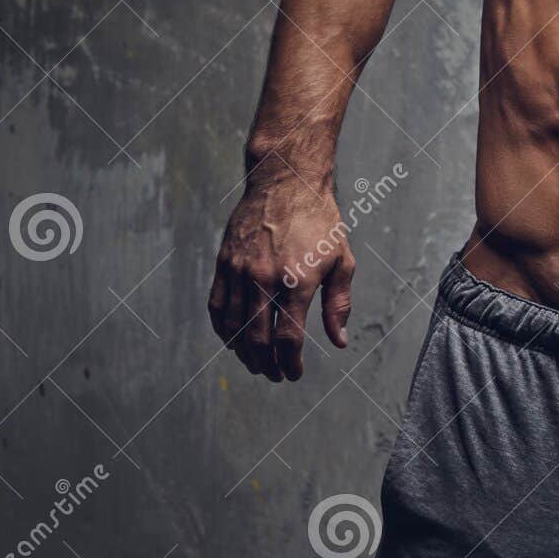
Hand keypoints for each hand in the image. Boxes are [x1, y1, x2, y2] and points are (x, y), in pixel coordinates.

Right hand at [208, 181, 354, 381]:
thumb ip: (338, 304)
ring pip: (234, 327)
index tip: (294, 374)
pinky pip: (217, 306)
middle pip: (258, 339)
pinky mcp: (224, 263)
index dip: (291, 364)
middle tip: (275, 375)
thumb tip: (338, 341)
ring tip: (256, 364)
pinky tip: (232, 340)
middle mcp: (265, 278)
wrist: (287, 182)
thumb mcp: (342, 261)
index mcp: (298, 281)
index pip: (289, 339)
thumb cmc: (322, 222)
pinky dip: (223, 330)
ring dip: (244, 353)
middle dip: (267, 365)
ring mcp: (240, 271)